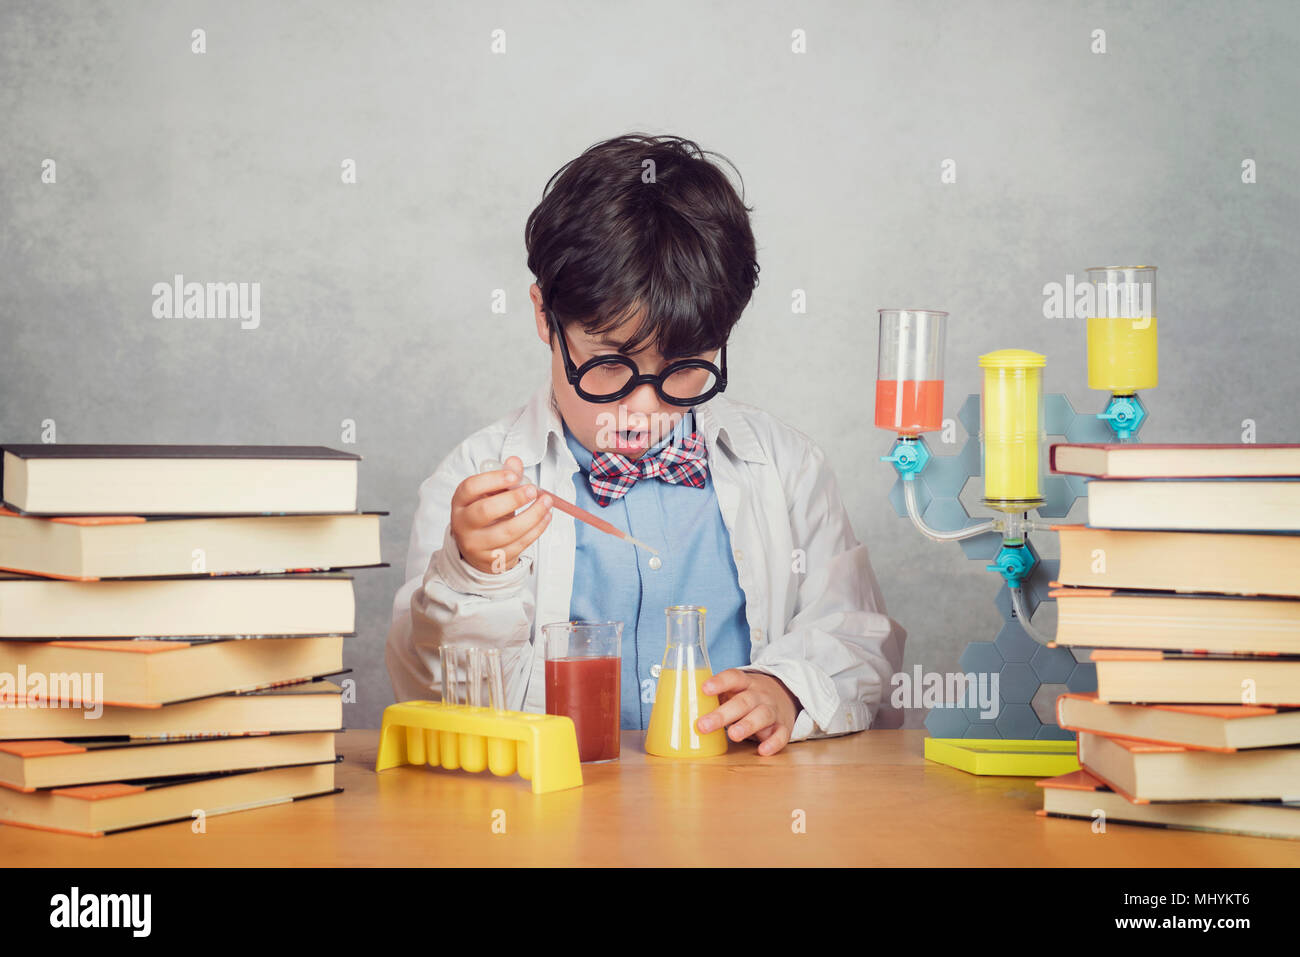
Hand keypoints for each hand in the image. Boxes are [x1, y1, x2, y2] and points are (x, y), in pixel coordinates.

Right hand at [449, 455, 553, 573]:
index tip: (515, 476)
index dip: (493, 480)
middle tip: (533, 490)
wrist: (478, 550)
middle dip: (513, 499)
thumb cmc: (485, 515)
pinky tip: (546, 516)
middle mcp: (464, 524)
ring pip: (508, 531)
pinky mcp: (495, 560)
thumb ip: (502, 477)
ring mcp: (478, 544)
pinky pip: (520, 544)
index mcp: (460, 502)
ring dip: (532, 515)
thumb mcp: (488, 494)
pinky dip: (537, 529)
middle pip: (486, 511)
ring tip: (547, 502)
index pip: (470, 488)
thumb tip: (514, 462)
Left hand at [697, 669, 799, 755]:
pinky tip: (763, 750)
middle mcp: (759, 695)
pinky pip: (781, 735)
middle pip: (743, 701)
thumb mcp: (734, 691)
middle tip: (703, 725)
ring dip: (747, 725)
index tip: (704, 689)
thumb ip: (715, 698)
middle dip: (723, 714)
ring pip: (762, 715)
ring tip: (733, 735)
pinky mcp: (783, 726)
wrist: (784, 694)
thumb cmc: (747, 696)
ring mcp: (772, 710)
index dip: (719, 682)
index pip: (733, 677)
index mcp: (744, 683)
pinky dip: (773, 743)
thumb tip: (681, 711)